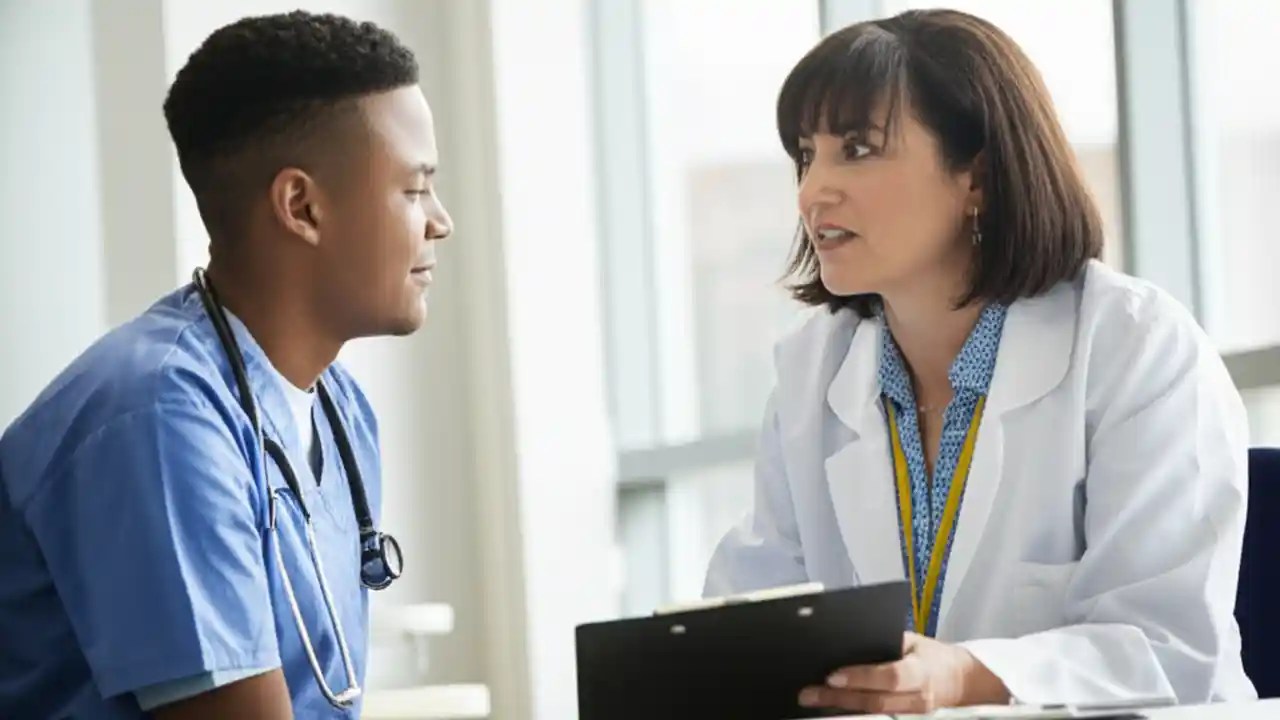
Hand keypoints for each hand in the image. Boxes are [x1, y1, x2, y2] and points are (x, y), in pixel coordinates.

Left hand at [798, 632, 1008, 713]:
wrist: (959, 680)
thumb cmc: (931, 655)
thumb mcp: (913, 641)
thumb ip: (885, 643)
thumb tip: (847, 641)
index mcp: (923, 670)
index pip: (891, 677)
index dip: (862, 677)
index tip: (833, 676)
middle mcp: (919, 698)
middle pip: (875, 702)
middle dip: (839, 699)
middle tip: (809, 693)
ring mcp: (913, 714)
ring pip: (873, 715)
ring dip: (840, 709)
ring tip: (812, 700)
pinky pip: (876, 718)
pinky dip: (852, 712)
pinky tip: (831, 707)